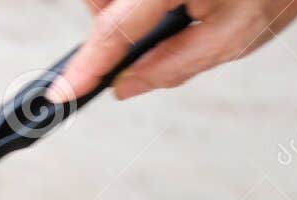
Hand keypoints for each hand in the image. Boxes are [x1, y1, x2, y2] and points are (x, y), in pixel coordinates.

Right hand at [58, 0, 296, 100]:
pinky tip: (176, 2)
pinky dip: (134, 0)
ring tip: (177, 8)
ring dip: (125, 6)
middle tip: (150, 35)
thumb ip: (174, 66)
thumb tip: (124, 87)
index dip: (86, 66)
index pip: (116, 29)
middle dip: (110, 23)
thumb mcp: (236, 37)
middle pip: (103, 0)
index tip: (61, 93)